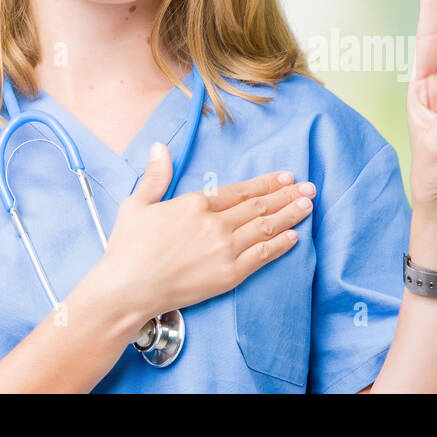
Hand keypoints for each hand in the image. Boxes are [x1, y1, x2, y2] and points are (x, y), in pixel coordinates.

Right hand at [95, 143, 315, 336]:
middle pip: (259, 206)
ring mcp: (225, 250)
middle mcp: (215, 224)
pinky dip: (280, 245)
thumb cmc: (127, 249)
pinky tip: (294, 236)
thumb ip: (155, 176)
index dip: (266, 183)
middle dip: (287, 195)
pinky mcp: (229, 275)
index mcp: (196, 204)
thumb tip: (161, 147)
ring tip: (308, 205)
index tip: (285, 176)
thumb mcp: (136, 204)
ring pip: (266, 227)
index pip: (240, 190)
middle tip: (309, 187)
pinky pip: (262, 256)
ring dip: (290, 215)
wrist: (127, 289)